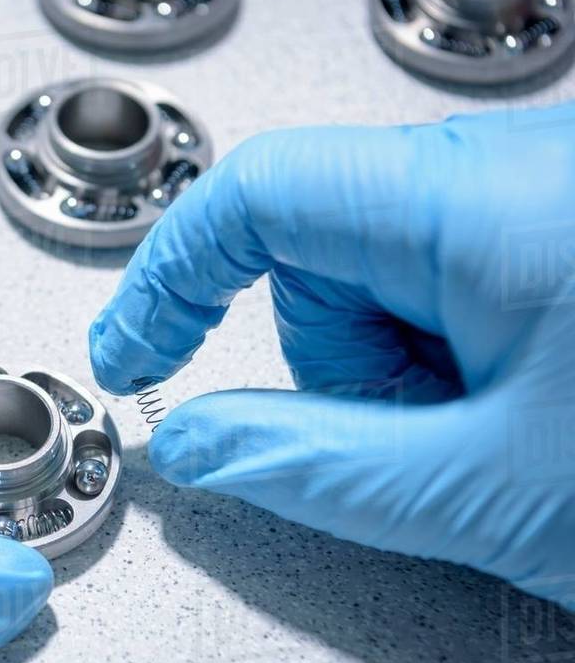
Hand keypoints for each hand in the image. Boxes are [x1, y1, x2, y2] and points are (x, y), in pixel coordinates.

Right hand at [90, 103, 574, 606]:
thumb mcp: (492, 492)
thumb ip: (313, 470)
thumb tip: (192, 446)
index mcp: (485, 204)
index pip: (258, 190)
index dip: (169, 276)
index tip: (131, 348)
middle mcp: (515, 170)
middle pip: (316, 243)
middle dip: (329, 356)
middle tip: (403, 431)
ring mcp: (541, 195)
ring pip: (380, 267)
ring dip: (394, 363)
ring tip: (486, 424)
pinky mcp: (557, 229)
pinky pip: (446, 273)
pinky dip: (445, 350)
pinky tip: (516, 402)